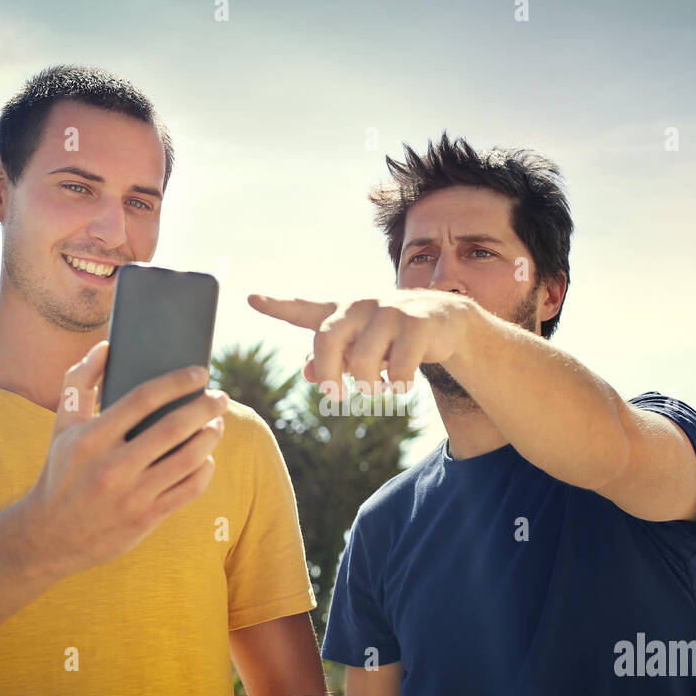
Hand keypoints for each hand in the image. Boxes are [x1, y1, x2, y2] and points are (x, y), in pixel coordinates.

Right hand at [15, 340, 228, 580]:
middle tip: (220, 397)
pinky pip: (190, 488)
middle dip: (205, 407)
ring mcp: (132, 495)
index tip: (200, 373)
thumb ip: (80, 381)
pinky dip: (205, 468)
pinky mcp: (146, 519)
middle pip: (174, 427)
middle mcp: (112, 467)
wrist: (49, 536)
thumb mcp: (62, 426)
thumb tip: (107, 347)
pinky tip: (206, 457)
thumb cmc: (61, 471)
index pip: (143, 398)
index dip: (177, 382)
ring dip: (211, 436)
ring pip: (189, 459)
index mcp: (91, 438)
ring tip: (217, 424)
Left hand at [247, 290, 473, 399]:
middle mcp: (361, 305)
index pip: (304, 309)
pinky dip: (398, 385)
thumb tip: (304, 373)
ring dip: (369, 386)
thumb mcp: (360, 347)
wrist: (445, 321)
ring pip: (364, 359)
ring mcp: (390, 311)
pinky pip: (400, 366)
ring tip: (377, 392)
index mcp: (342, 312)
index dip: (277, 305)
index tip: (250, 298)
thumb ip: (332, 359)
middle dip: (328, 375)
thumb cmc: (392, 337)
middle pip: (327, 339)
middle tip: (336, 397)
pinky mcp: (417, 322)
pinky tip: (401, 385)